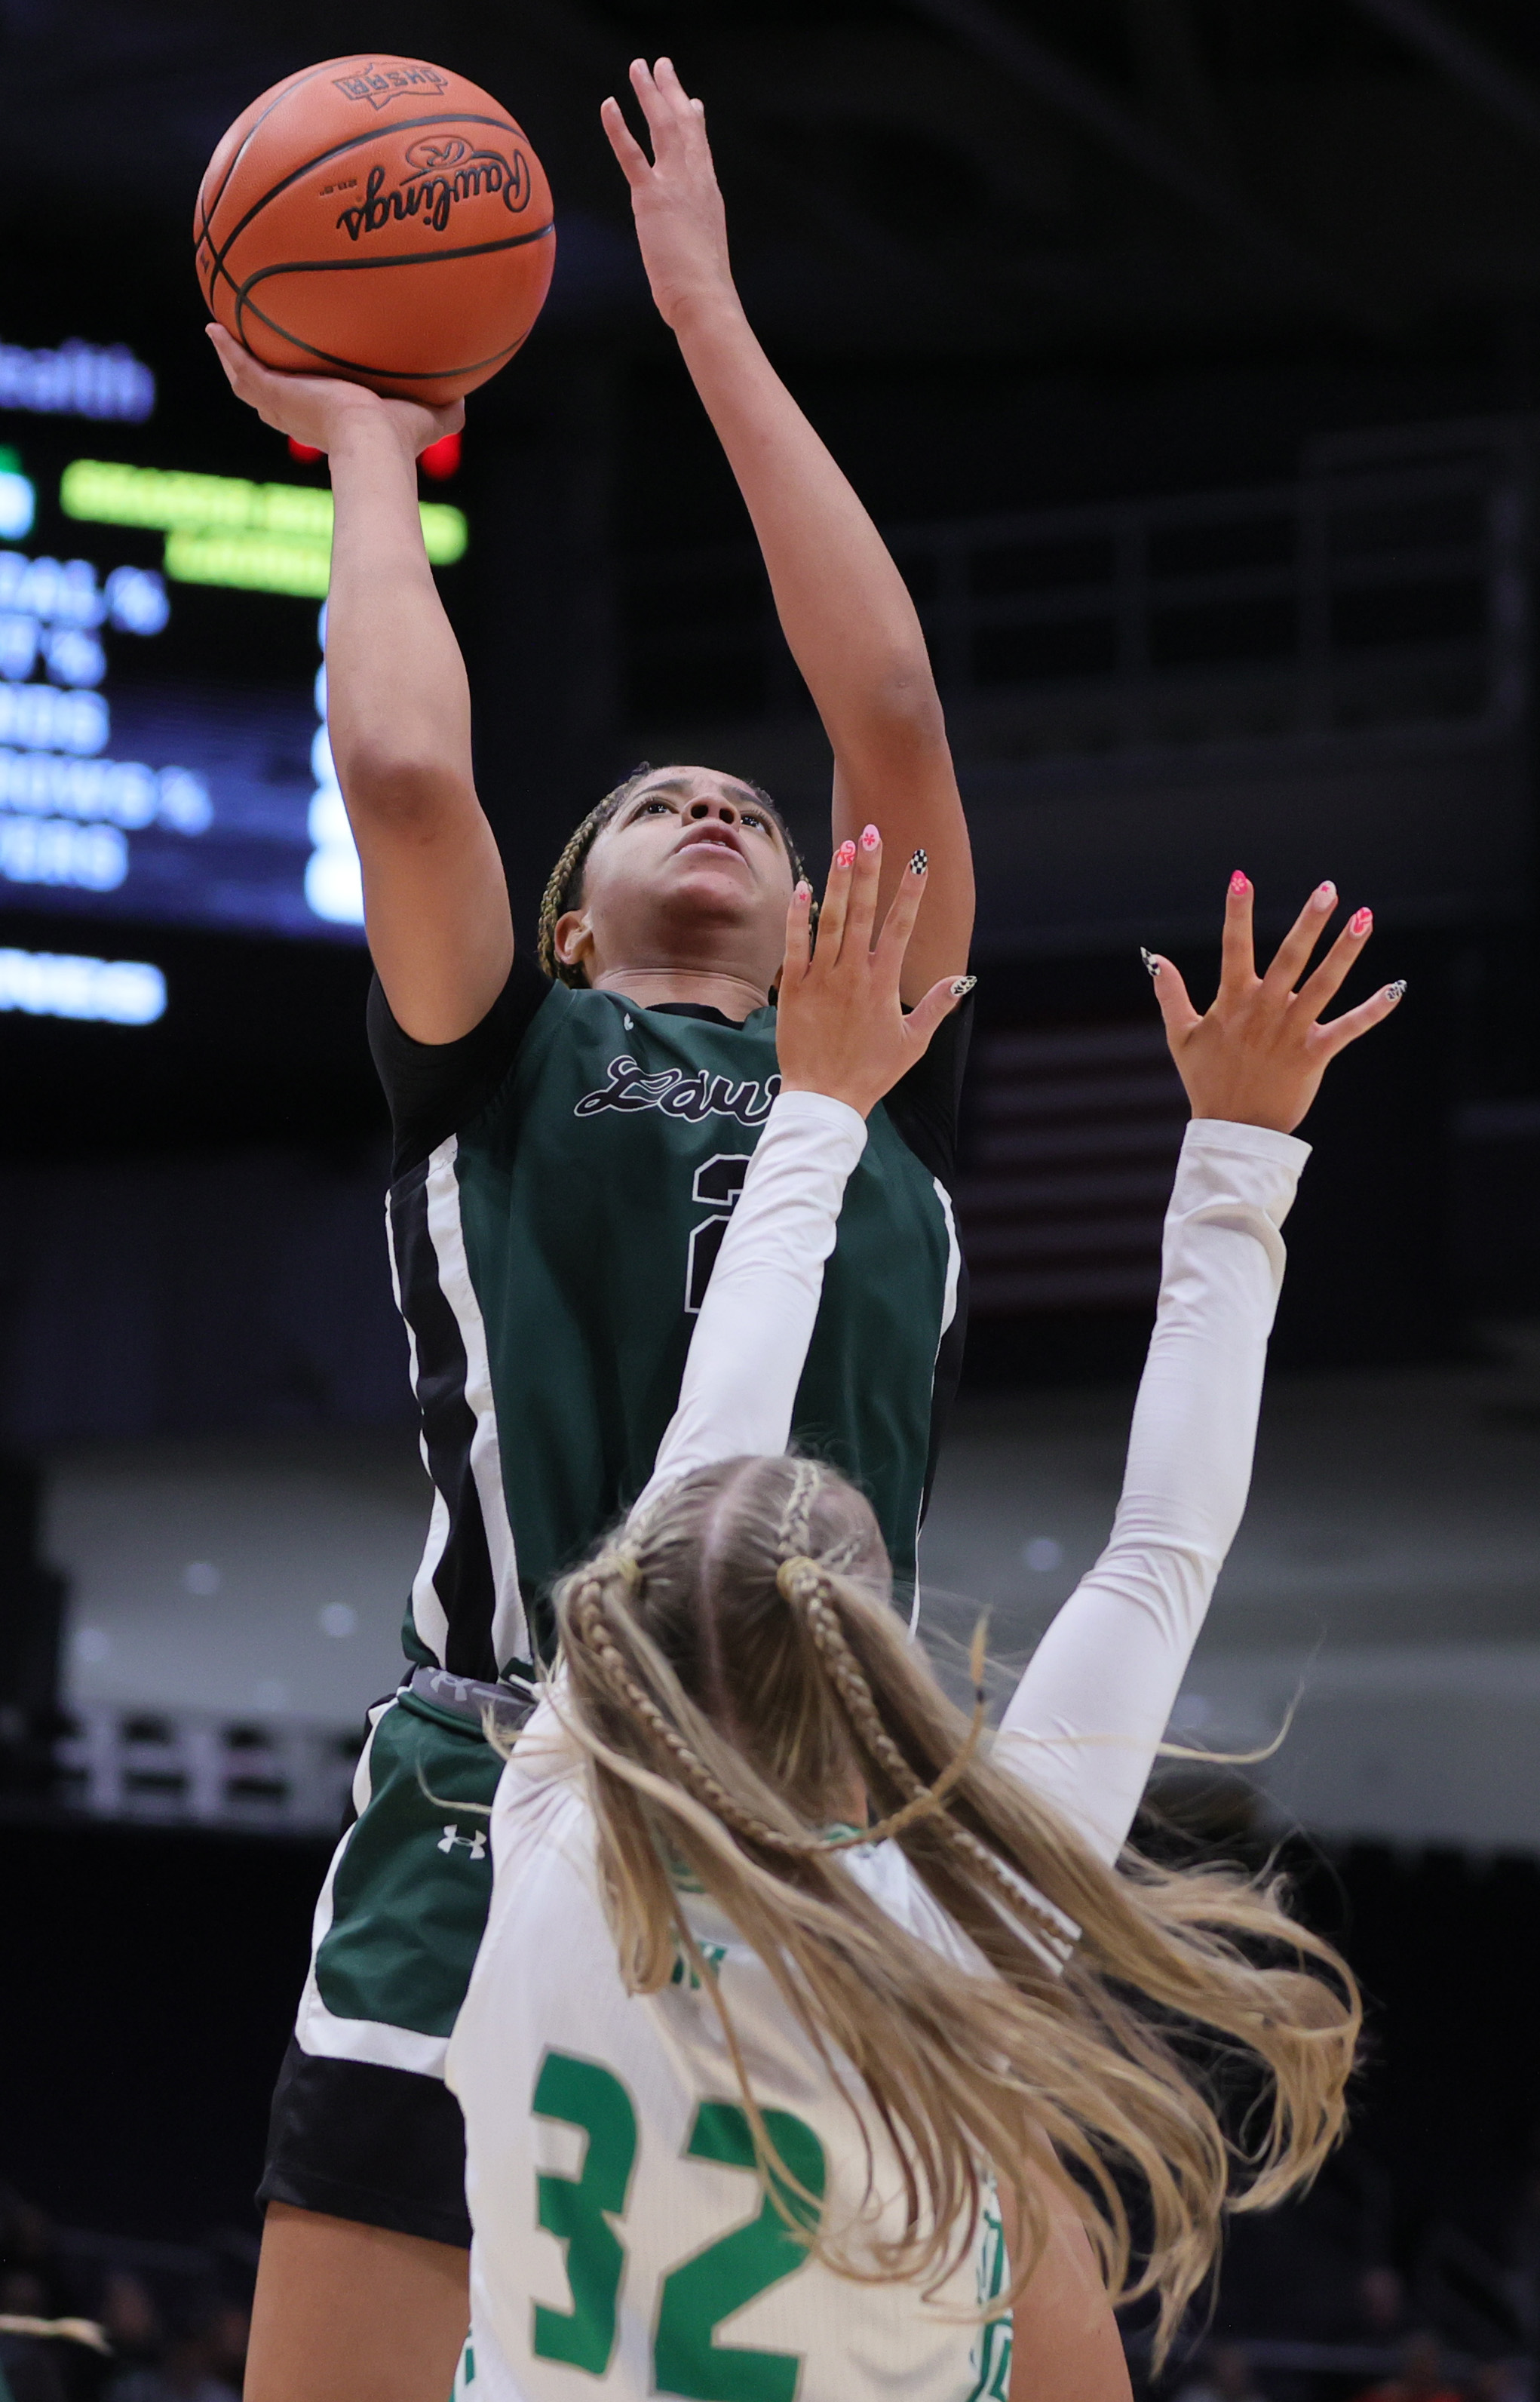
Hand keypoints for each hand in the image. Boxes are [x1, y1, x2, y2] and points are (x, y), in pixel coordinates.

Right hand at [205, 324, 461, 461]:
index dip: (302, 395)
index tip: (299, 379)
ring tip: (219, 334)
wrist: (374, 445)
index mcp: (332, 422)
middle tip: (247, 355)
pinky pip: (243, 369)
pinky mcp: (274, 395)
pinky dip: (227, 350)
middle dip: (257, 378)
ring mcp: (284, 408)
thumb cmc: (402, 440)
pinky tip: (214, 327)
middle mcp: (303, 417)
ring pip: (247, 384)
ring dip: (233, 361)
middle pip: (269, 397)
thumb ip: (448, 411)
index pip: (310, 409)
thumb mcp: (431, 419)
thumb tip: (467, 401)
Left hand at [600, 58, 737, 330]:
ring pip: (663, 126)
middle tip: (661, 65)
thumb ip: (696, 236)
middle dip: (672, 91)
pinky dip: (618, 127)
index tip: (693, 102)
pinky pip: (631, 155)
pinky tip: (610, 103)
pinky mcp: (652, 198)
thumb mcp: (703, 252)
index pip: (702, 149)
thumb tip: (692, 247)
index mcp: (709, 196)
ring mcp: (675, 186)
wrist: (705, 299)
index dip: (696, 122)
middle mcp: (696, 182)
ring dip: (650, 93)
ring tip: (639, 67)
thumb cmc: (704, 290)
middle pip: (685, 125)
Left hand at [776, 827, 971, 1116]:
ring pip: (830, 921)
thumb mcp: (912, 1043)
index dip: (911, 892)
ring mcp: (821, 979)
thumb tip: (963, 980)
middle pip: (864, 913)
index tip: (920, 859)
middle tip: (874, 833)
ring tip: (845, 847)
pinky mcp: (792, 989)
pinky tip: (803, 886)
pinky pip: (794, 946)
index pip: (900, 927)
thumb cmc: (870, 1073)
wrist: (824, 1100)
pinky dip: (798, 916)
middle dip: (870, 870)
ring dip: (839, 882)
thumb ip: (936, 1007)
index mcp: (884, 984)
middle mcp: (853, 975)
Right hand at [1145, 873, 1404, 1134]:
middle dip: (1309, 922)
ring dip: (1345, 951)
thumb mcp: (1181, 1037)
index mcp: (1232, 1003)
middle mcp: (1264, 1011)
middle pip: (1290, 959)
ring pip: (1323, 984)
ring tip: (1364, 917)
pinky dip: (1372, 1011)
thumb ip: (1171, 995)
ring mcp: (1291, 1032)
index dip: (1236, 913)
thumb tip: (1156, 959)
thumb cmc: (1207, 1081)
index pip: (1233, 948)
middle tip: (1328, 890)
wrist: (1233, 1131)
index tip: (1241, 878)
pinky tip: (1395, 988)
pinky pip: (1348, 1029)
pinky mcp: (1314, 1054)